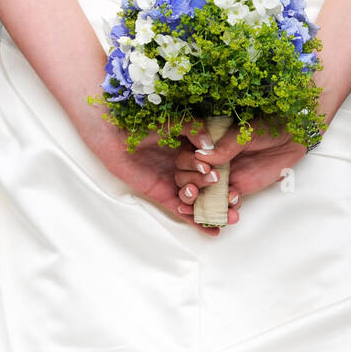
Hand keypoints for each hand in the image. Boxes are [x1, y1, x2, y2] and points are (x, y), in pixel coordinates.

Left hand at [83, 115, 233, 235]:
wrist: (115, 133)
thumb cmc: (143, 122)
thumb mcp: (175, 121)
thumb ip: (194, 130)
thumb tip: (209, 146)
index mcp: (191, 148)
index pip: (214, 163)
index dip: (226, 173)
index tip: (235, 180)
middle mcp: (184, 166)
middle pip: (208, 184)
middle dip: (222, 194)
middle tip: (231, 198)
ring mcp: (173, 181)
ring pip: (198, 199)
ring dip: (214, 209)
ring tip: (228, 217)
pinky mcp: (161, 193)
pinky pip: (181, 209)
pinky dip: (196, 220)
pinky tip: (212, 230)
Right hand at [179, 120, 307, 200]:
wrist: (292, 137)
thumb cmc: (268, 127)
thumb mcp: (246, 132)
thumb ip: (226, 145)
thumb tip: (203, 156)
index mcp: (209, 142)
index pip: (187, 156)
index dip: (188, 164)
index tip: (202, 168)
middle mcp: (212, 160)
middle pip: (190, 178)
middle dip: (193, 186)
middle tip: (205, 187)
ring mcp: (224, 175)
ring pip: (205, 193)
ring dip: (205, 201)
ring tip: (212, 206)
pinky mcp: (238, 186)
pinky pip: (226, 200)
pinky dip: (226, 205)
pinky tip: (233, 203)